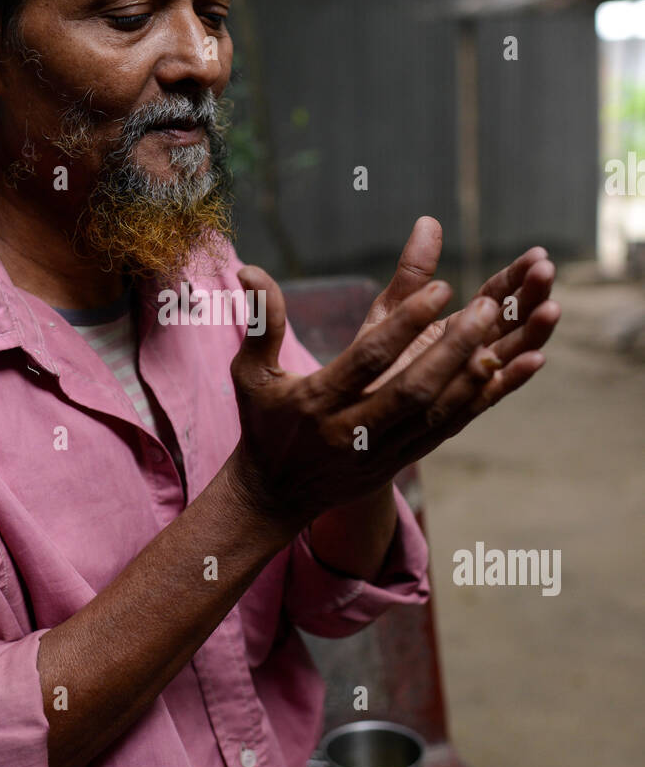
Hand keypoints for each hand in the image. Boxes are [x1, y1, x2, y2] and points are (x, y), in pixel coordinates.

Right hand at [228, 263, 545, 533]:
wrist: (275, 497)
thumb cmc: (264, 423)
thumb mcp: (252, 373)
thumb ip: (260, 320)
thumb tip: (249, 269)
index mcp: (317, 403)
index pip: (368, 362)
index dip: (404, 326)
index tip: (438, 288)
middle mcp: (353, 431)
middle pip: (413, 390)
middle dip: (452, 349)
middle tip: (488, 308)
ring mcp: (383, 452)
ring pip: (439, 413)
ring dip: (476, 373)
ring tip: (506, 331)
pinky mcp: (405, 462)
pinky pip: (452, 427)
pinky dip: (485, 397)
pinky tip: (517, 367)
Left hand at [359, 216, 559, 403]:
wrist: (347, 417)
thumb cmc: (369, 362)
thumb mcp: (389, 312)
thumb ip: (412, 273)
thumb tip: (429, 221)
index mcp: (457, 326)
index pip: (495, 295)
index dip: (516, 276)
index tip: (539, 255)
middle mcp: (468, 353)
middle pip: (509, 322)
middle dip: (530, 297)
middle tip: (546, 271)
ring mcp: (464, 382)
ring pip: (506, 355)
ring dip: (531, 333)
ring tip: (551, 308)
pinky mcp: (454, 411)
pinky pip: (488, 394)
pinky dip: (512, 378)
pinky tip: (534, 359)